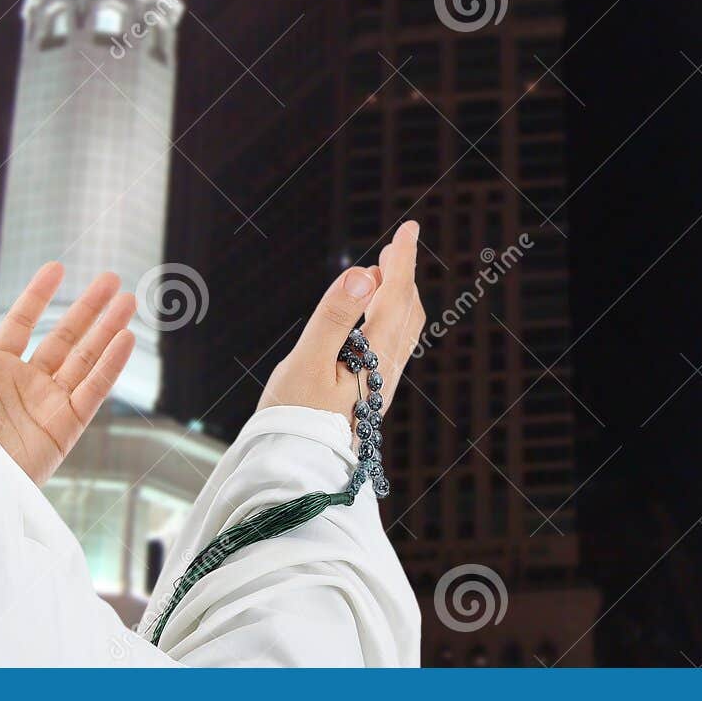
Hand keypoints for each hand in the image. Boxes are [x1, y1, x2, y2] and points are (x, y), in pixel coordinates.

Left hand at [0, 264, 135, 484]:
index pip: (22, 326)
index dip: (39, 296)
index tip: (56, 267)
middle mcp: (26, 387)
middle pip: (65, 339)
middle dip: (88, 308)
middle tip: (111, 279)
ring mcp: (49, 407)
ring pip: (86, 360)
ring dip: (108, 330)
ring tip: (128, 300)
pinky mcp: (65, 430)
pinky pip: (92, 391)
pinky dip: (110, 365)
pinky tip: (125, 338)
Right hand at [258, 221, 424, 428]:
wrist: (293, 471)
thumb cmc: (293, 418)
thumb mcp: (306, 363)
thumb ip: (333, 318)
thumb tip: (363, 275)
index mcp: (375, 359)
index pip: (395, 298)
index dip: (402, 261)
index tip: (408, 230)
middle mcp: (386, 372)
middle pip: (406, 312)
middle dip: (403, 275)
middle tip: (396, 245)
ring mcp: (379, 386)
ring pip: (402, 330)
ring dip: (396, 296)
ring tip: (382, 273)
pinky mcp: (368, 395)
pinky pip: (390, 346)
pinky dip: (386, 318)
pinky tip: (367, 319)